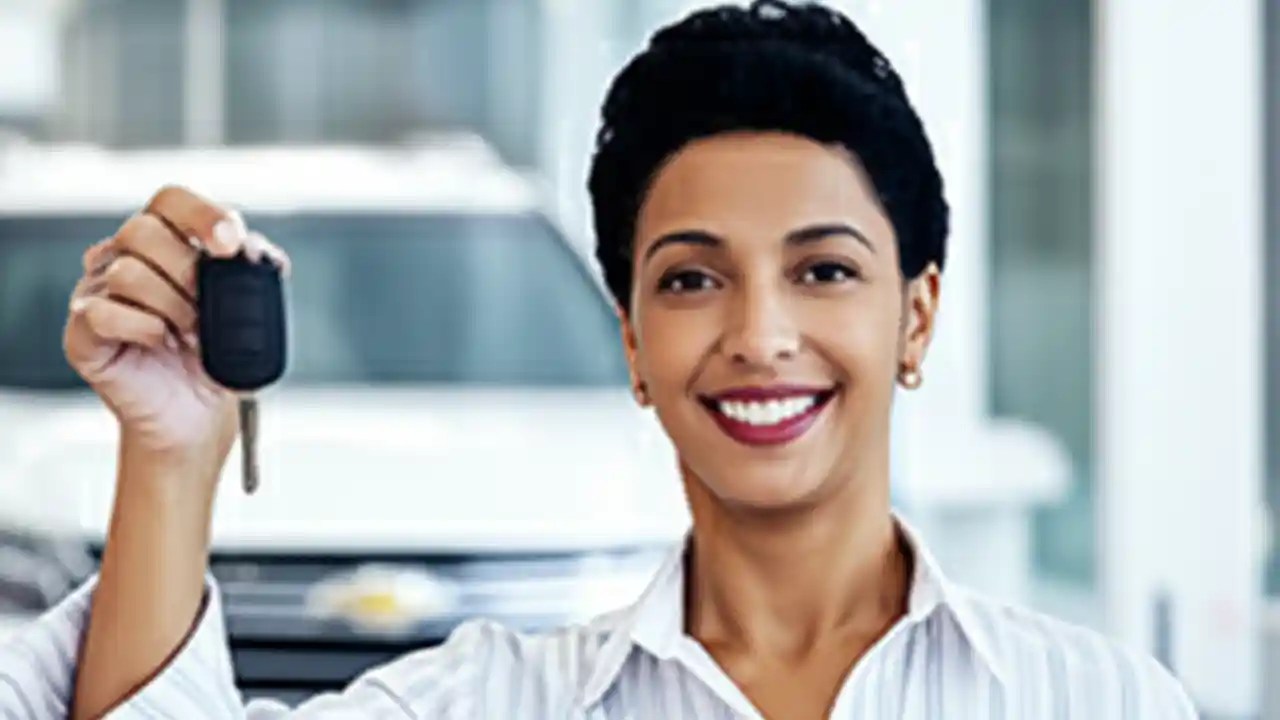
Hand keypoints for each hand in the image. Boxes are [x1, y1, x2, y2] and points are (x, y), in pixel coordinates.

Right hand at [62, 185, 290, 466]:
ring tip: (190, 334)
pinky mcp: (82, 332)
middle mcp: (121, 258)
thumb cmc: (215, 355)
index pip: (171, 200)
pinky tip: (161, 342)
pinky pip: (104, 312)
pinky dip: (144, 328)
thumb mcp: (248, 308)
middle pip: (143, 230)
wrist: (196, 413)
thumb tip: (259, 252)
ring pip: (127, 272)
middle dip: (188, 272)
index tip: (230, 243)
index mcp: (164, 242)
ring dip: (173, 307)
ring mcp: (95, 292)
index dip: (201, 214)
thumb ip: (255, 269)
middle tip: (207, 309)